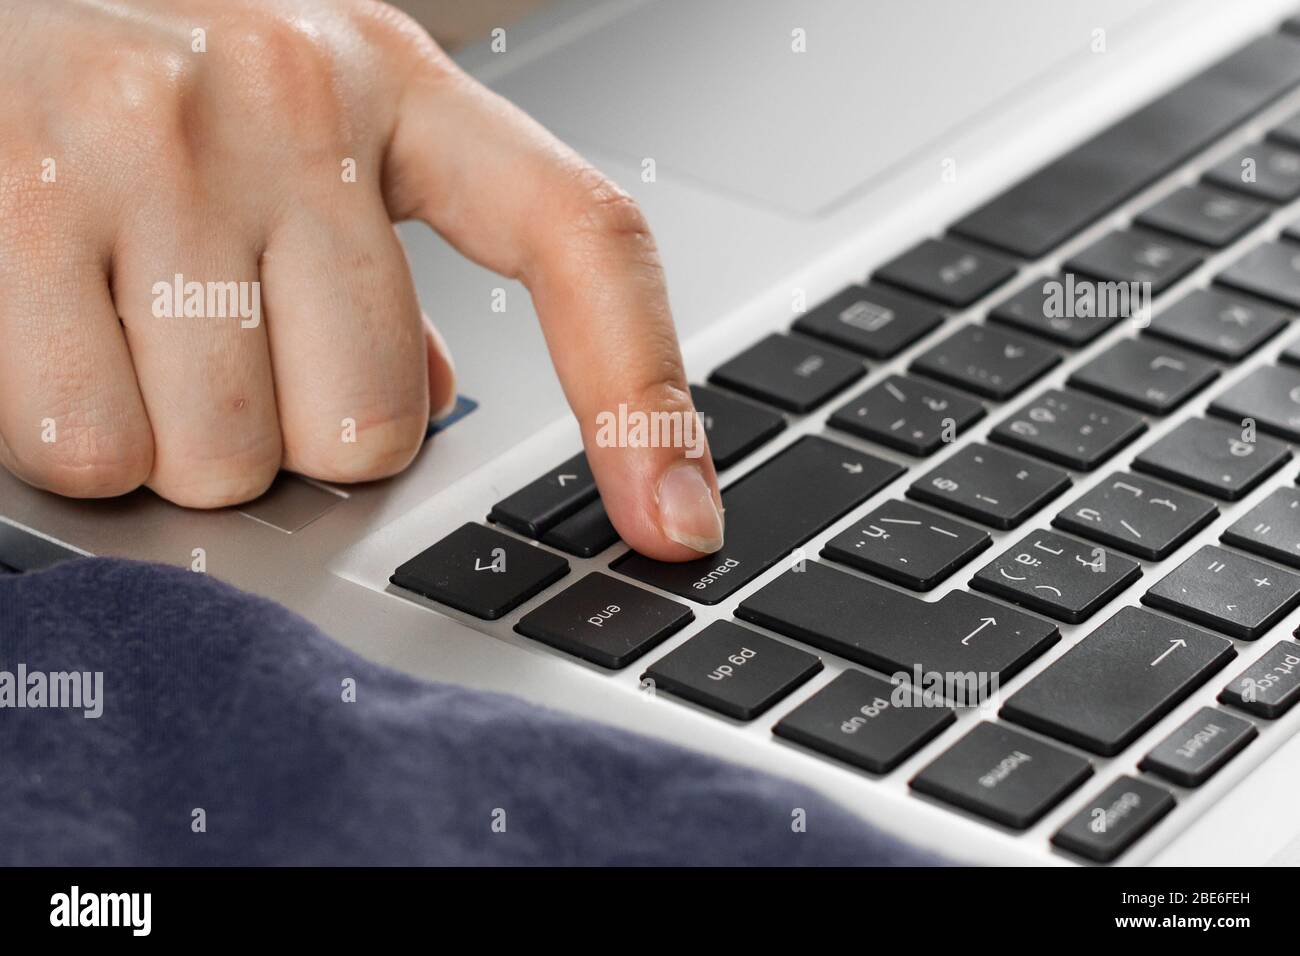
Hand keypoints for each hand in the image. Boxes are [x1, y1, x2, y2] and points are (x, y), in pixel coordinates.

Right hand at [0, 0, 724, 560]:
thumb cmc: (160, 72)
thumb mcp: (314, 122)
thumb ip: (399, 259)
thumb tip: (440, 402)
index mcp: (399, 85)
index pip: (581, 244)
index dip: (640, 402)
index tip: (679, 526)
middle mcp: (289, 94)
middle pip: (373, 432)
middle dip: (299, 434)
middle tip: (231, 343)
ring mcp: (150, 144)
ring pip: (232, 461)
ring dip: (189, 443)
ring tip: (139, 327)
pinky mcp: (13, 202)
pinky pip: (91, 448)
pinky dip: (82, 438)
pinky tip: (66, 341)